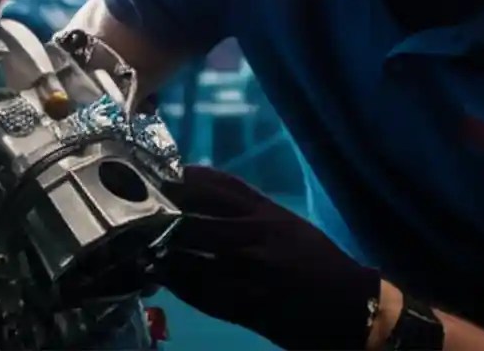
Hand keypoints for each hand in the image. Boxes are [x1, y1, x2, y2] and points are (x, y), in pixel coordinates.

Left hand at [156, 165, 382, 350]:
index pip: (216, 188)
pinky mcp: (246, 307)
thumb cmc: (316, 259)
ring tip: (136, 247)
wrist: (351, 306)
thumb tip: (200, 183)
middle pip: (195, 222)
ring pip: (192, 260)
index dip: (181, 181)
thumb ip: (246, 204)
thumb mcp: (285, 221)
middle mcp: (256, 239)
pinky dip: (177, 284)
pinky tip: (157, 276)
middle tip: (132, 213)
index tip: (153, 175)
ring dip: (161, 254)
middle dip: (161, 218)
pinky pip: (201, 295)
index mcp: (267, 215)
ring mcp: (249, 275)